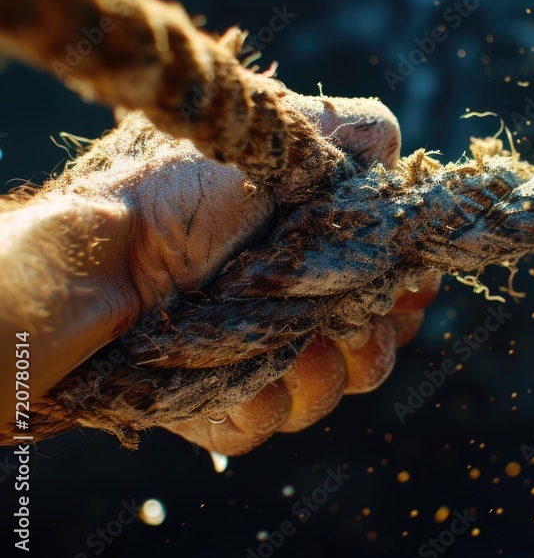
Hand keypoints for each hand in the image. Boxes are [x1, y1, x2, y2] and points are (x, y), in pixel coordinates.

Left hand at [0, 92, 438, 454]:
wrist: (99, 258)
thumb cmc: (184, 190)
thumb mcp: (281, 136)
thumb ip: (359, 134)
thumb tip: (402, 155)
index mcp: (325, 252)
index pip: (403, 287)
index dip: (409, 291)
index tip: (397, 285)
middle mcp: (302, 309)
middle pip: (378, 351)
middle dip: (363, 338)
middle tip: (330, 315)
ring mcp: (264, 359)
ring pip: (329, 394)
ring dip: (306, 368)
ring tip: (260, 332)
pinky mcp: (222, 404)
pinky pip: (264, 424)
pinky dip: (248, 398)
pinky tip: (220, 363)